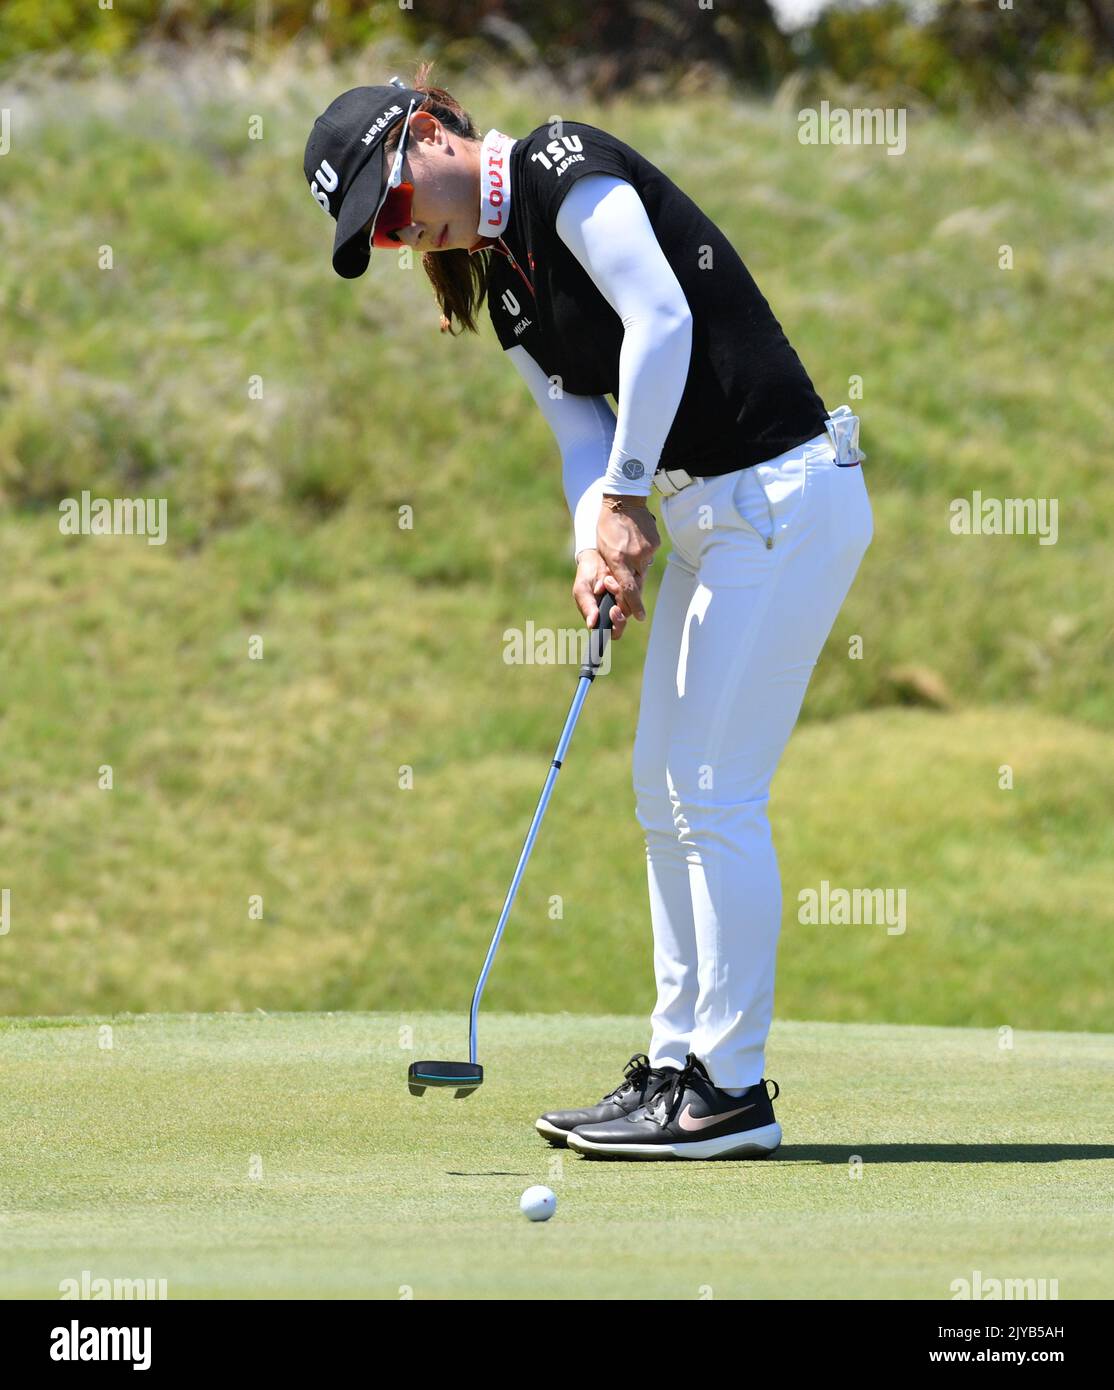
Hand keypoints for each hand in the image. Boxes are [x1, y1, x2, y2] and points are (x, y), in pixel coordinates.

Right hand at [572, 549, 627, 640]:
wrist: (595, 556)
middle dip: (620, 615)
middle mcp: (613, 610)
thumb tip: (591, 625)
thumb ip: (586, 606)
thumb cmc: (586, 576)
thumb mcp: (582, 590)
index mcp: (600, 616)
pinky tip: (610, 576)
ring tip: (606, 580)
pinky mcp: (631, 589)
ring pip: (628, 605)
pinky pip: (633, 592)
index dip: (615, 626)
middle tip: (614, 605)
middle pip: (623, 622)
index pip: (611, 632)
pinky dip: (622, 584)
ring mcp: (623, 600)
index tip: (613, 612)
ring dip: (618, 593)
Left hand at [595, 495, 659, 621]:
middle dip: (632, 585)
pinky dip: (642, 554)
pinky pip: (649, 557)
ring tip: (627, 552)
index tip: (640, 617)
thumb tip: (619, 586)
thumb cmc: (606, 526)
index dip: (634, 605)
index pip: (628, 590)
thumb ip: (613, 569)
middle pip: (637, 582)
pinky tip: (635, 542)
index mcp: (618, 560)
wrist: (623, 501)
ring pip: (644, 569)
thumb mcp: (603, 550)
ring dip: (636, 567)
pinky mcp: (655, 544)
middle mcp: (634, 558)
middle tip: (627, 577)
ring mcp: (647, 551)